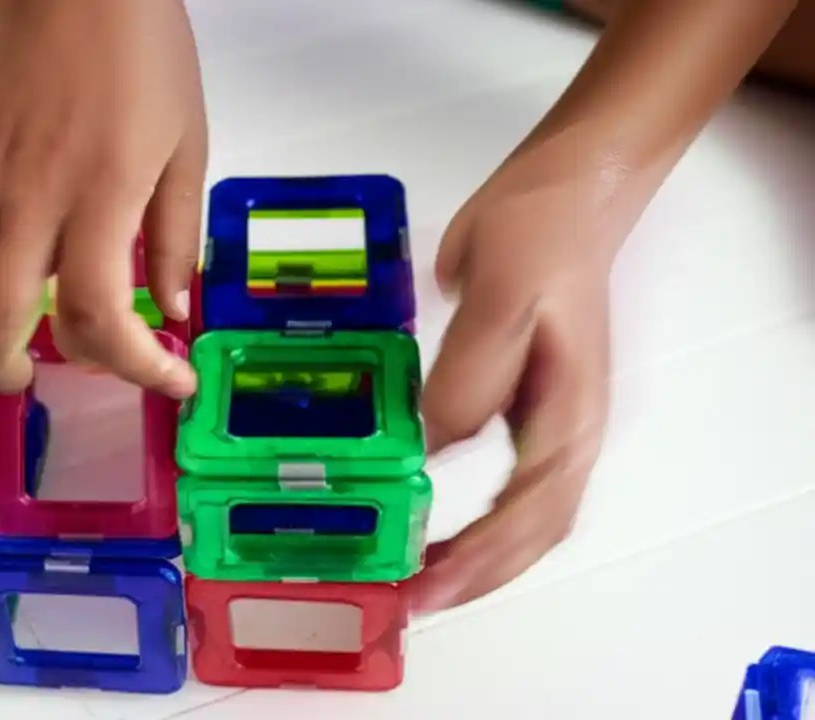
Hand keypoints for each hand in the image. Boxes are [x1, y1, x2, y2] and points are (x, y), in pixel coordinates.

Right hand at [0, 0, 205, 396]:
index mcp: (104, 201)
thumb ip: (176, 238)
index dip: (133, 369)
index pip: (100, 316)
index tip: (165, 379)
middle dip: (13, 372)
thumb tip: (174, 311)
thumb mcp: (189, 151)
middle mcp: (33, 198)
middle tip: (30, 374)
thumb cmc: (146, 59)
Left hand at [405, 131, 643, 612]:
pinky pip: (503, 482)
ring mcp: (547, 419)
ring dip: (477, 557)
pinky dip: (474, 518)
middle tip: (410, 600)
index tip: (429, 585)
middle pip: (531, 530)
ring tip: (418, 578)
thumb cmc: (542, 232)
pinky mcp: (522, 404)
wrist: (566, 190)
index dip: (481, 557)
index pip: (530, 509)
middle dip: (475, 575)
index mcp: (569, 410)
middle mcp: (565, 427)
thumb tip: (433, 445)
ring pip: (523, 515)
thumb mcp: (499, 293)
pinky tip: (434, 522)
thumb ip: (468, 372)